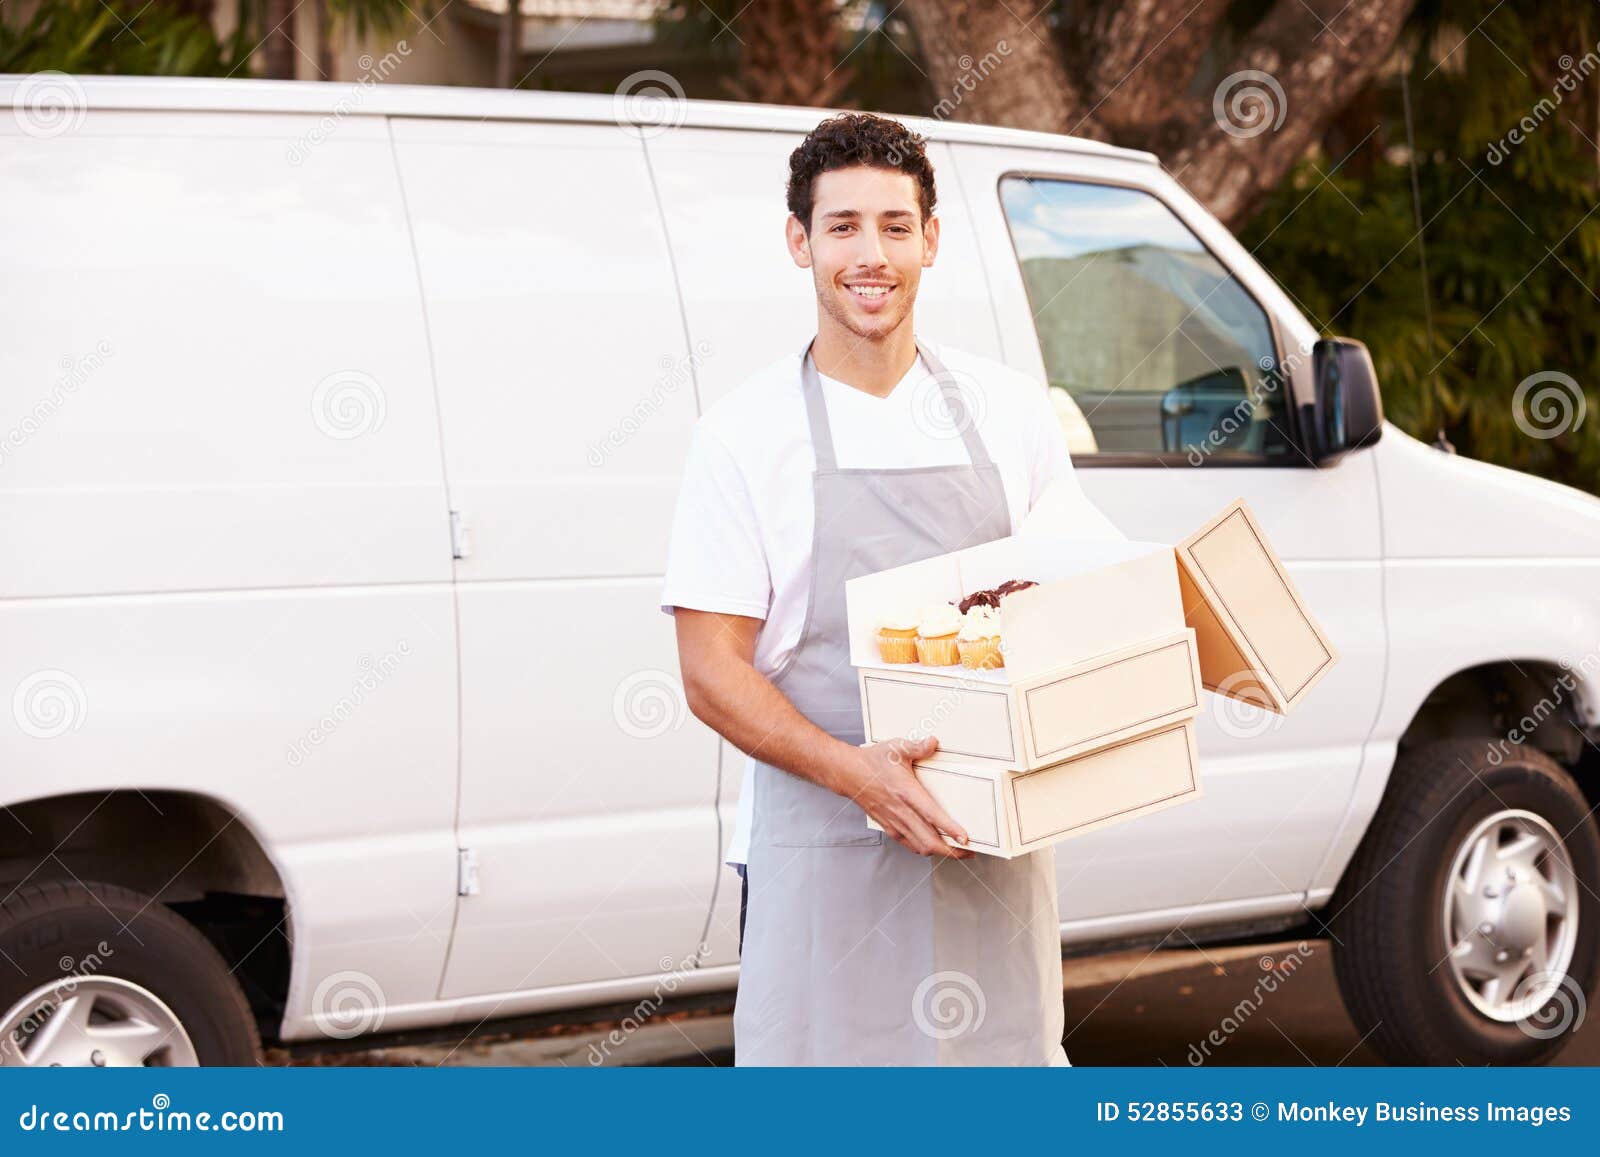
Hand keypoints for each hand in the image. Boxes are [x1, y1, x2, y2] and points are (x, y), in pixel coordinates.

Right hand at [841, 735, 973, 858]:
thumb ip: (917, 746)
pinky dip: (924, 848)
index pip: (932, 815)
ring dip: (940, 852)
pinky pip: (910, 844)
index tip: (965, 838)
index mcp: (906, 792)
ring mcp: (894, 822)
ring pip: (920, 847)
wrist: (848, 773)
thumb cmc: (872, 761)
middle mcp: (901, 811)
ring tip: (956, 851)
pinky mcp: (889, 827)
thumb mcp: (896, 747)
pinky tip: (933, 845)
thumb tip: (933, 742)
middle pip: (929, 841)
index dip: (950, 829)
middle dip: (951, 851)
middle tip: (968, 851)